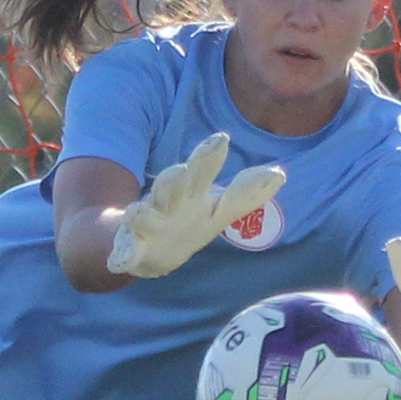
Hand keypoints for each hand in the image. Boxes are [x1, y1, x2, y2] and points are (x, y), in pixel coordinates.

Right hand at [106, 133, 286, 278]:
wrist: (144, 249)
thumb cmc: (183, 222)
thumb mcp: (216, 210)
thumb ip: (245, 193)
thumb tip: (281, 174)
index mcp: (189, 193)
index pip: (201, 171)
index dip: (209, 157)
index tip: (221, 139)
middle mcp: (166, 203)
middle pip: (170, 186)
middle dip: (174, 179)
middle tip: (180, 170)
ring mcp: (147, 224)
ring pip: (144, 216)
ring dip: (142, 213)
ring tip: (137, 210)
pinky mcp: (131, 248)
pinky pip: (124, 252)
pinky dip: (121, 256)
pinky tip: (119, 261)